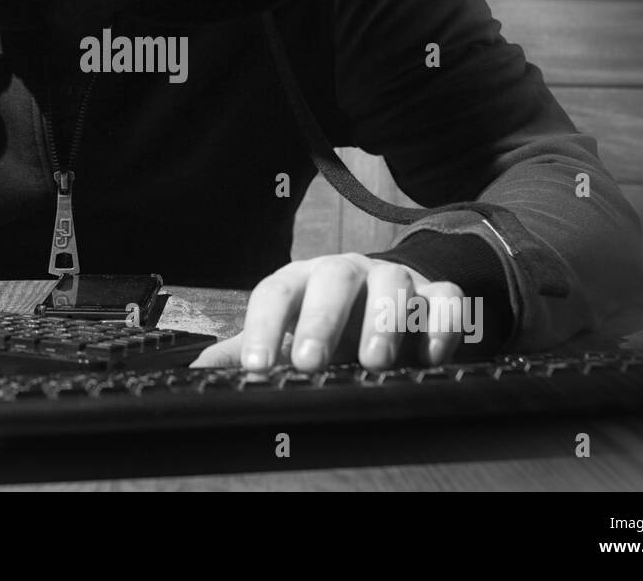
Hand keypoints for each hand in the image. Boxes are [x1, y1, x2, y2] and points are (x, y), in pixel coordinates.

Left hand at [191, 253, 467, 371]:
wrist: (386, 299)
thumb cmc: (327, 319)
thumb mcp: (285, 332)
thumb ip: (246, 350)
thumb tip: (197, 370)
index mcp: (302, 280)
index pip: (276, 292)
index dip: (264, 326)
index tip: (257, 366)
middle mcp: (346, 272)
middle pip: (332, 278)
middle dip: (321, 320)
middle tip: (309, 362)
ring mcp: (394, 278)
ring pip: (391, 284)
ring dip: (383, 320)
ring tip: (374, 361)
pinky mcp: (435, 293)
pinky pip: (446, 298)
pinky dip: (443, 323)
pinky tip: (432, 355)